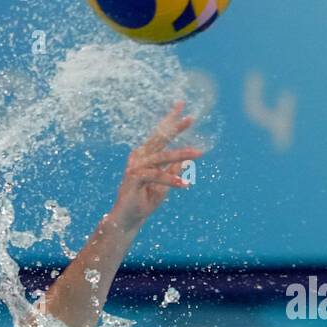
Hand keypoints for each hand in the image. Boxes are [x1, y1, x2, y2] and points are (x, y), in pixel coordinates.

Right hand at [113, 100, 203, 229]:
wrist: (128, 220)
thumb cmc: (144, 202)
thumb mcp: (164, 186)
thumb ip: (172, 171)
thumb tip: (186, 160)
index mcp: (145, 157)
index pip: (160, 136)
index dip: (170, 122)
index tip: (182, 106)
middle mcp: (139, 158)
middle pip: (159, 138)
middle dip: (174, 127)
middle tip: (190, 118)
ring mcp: (135, 167)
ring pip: (161, 157)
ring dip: (180, 155)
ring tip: (198, 153)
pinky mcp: (134, 178)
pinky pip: (155, 175)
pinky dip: (170, 179)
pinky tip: (184, 183)